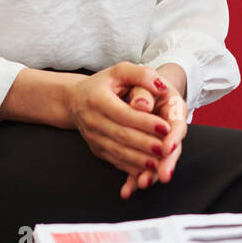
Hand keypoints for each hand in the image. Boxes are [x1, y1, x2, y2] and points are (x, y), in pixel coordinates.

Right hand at [67, 62, 171, 195]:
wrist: (75, 100)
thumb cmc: (104, 84)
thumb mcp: (120, 71)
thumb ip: (142, 75)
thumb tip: (162, 87)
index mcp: (97, 99)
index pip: (124, 114)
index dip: (145, 122)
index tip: (165, 128)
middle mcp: (92, 120)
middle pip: (122, 136)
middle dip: (145, 145)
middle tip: (166, 150)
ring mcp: (93, 138)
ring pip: (119, 152)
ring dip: (140, 161)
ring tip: (159, 164)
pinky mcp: (97, 150)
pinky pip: (116, 161)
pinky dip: (132, 169)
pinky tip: (147, 172)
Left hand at [119, 81, 187, 198]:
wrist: (131, 89)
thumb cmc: (137, 83)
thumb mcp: (140, 78)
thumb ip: (143, 86)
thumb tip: (140, 105)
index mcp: (173, 107)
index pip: (177, 124)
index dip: (173, 137)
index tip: (168, 147)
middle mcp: (168, 127)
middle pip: (171, 148)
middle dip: (166, 163)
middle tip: (162, 175)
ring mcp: (158, 141)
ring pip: (156, 161)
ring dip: (150, 174)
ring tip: (142, 183)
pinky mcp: (144, 151)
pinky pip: (140, 167)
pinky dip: (133, 179)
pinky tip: (126, 191)